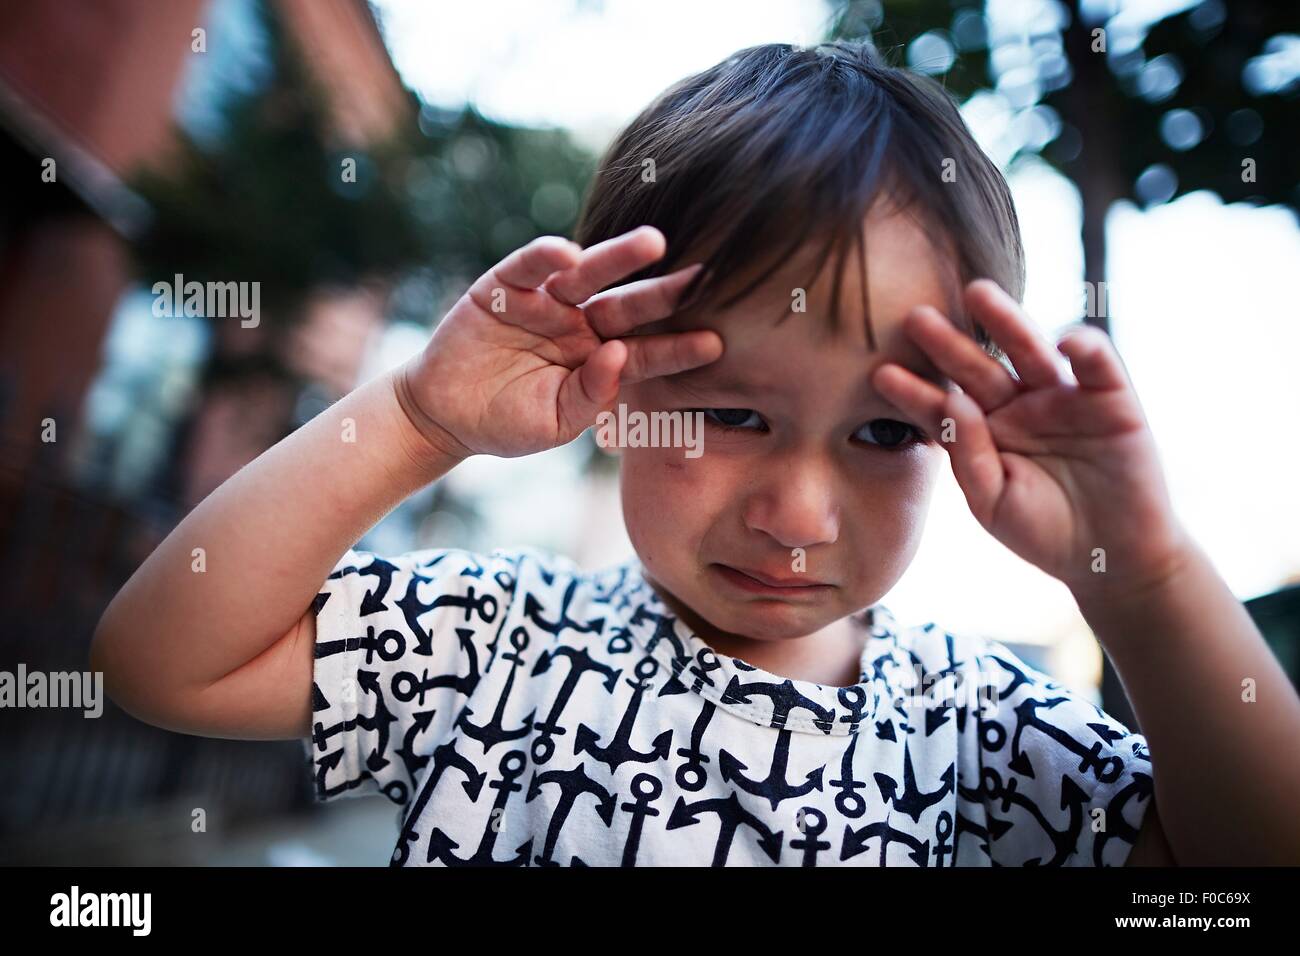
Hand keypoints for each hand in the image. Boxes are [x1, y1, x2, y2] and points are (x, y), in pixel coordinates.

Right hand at [395, 226, 722, 459]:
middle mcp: (578, 325)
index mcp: (599, 360)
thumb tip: (618, 355)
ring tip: (654, 242)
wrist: (444, 415)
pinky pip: (528, 268)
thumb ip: (589, 395)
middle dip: (663, 292)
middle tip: (704, 275)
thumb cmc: (507, 422)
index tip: (715, 343)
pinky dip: (544, 257)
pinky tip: (567, 252)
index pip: (646, 352)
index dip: (677, 348)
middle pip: (627, 305)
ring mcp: (543, 304)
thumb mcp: (553, 422)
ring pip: (586, 276)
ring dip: (618, 257)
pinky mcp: (503, 288)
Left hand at [872, 279, 1191, 605]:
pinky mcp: (1111, 400)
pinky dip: (1084, 347)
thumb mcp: (992, 503)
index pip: (942, 405)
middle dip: (948, 343)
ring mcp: (1062, 399)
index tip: (880, 374)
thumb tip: (955, 401)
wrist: (1111, 556)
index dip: (914, 391)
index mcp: (983, 431)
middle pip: (978, 368)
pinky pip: (1097, 365)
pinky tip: (1062, 340)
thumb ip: (969, 456)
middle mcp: (1018, 406)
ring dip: (1007, 321)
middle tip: (915, 316)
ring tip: (978, 294)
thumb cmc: (1044, 530)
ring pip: (1031, 352)